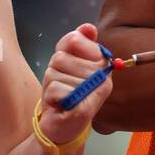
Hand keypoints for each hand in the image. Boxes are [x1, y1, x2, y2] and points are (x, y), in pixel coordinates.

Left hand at [39, 22, 112, 142]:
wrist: (61, 126)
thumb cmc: (64, 91)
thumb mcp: (66, 62)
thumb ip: (77, 42)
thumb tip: (88, 27)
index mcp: (101, 63)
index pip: (74, 39)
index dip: (63, 51)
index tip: (67, 65)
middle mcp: (103, 77)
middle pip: (61, 57)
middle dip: (55, 70)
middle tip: (62, 84)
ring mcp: (95, 92)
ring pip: (55, 72)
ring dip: (52, 84)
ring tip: (61, 94)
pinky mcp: (85, 108)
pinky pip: (55, 89)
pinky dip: (51, 97)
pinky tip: (60, 105)